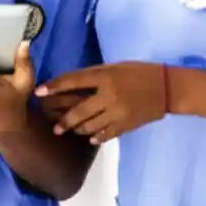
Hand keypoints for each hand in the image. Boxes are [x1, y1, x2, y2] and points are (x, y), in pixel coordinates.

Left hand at [35, 62, 166, 144]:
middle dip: (64, 120)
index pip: (74, 81)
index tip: (39, 92)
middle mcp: (109, 95)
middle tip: (54, 127)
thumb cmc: (139, 72)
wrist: (167, 88)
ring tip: (70, 131)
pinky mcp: (125, 125)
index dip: (54, 86)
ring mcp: (117, 113)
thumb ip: (95, 76)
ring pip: (90, 126)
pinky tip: (89, 137)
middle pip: (79, 111)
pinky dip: (95, 137)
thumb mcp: (115, 67)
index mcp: (105, 76)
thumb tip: (73, 84)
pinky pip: (104, 135)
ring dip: (77, 129)